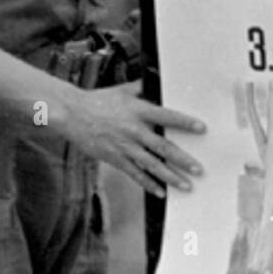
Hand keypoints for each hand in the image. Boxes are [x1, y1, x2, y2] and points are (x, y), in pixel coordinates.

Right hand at [54, 81, 205, 196]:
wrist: (71, 113)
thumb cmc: (97, 101)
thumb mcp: (123, 91)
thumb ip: (143, 89)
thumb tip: (157, 81)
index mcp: (138, 111)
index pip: (167, 117)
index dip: (185, 122)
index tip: (202, 128)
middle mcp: (134, 130)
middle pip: (163, 147)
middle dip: (183, 159)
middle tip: (198, 169)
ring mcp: (124, 146)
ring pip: (152, 165)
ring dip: (170, 177)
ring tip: (186, 185)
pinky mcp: (115, 158)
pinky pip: (135, 174)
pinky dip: (148, 184)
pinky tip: (161, 192)